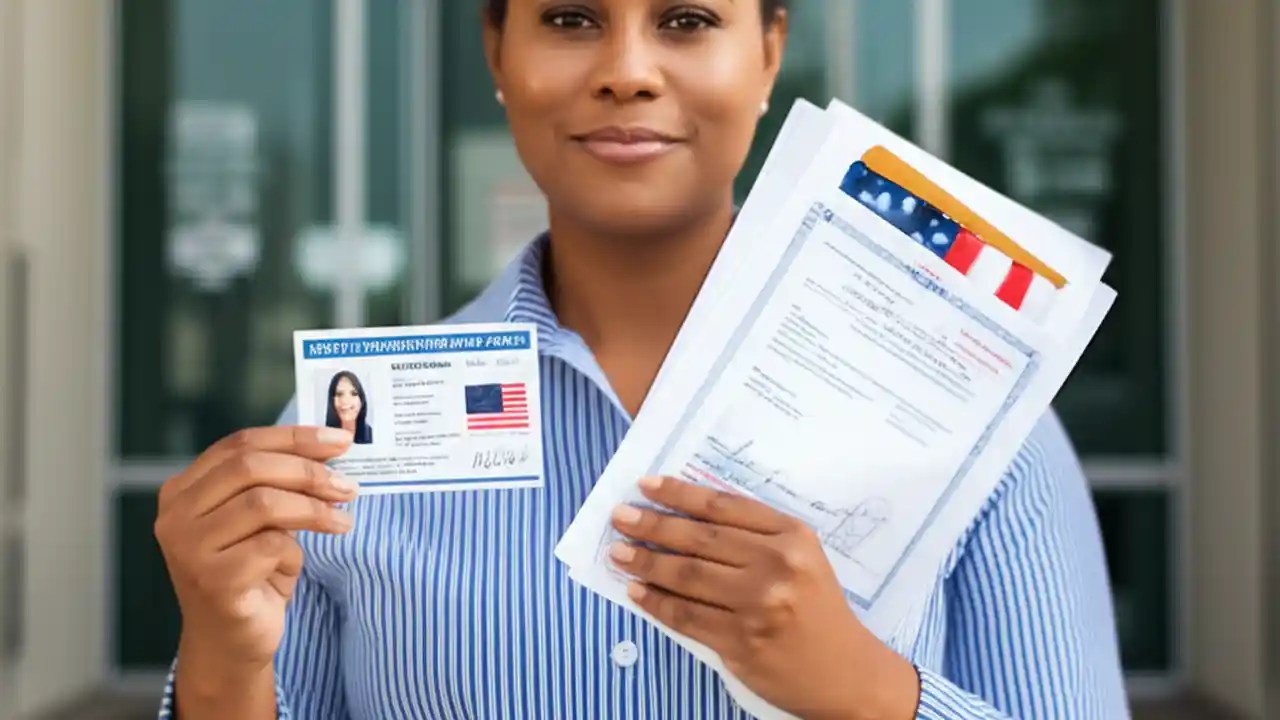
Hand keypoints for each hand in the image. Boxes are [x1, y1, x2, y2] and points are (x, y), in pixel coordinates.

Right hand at [154, 426, 356, 689]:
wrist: (232, 642)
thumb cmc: (252, 573)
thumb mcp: (263, 519)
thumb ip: (279, 483)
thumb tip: (332, 449)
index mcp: (184, 489)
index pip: (240, 444)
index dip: (293, 437)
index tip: (340, 440)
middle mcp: (176, 514)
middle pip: (250, 467)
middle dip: (308, 471)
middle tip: (347, 485)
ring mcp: (188, 548)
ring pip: (262, 503)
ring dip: (312, 508)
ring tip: (342, 521)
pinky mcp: (211, 580)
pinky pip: (269, 545)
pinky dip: (294, 551)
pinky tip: (296, 565)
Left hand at [609, 476, 919, 719]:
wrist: (846, 671)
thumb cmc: (817, 608)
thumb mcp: (801, 558)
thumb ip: (755, 536)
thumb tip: (685, 517)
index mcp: (793, 537)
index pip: (725, 506)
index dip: (681, 493)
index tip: (647, 485)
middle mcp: (777, 566)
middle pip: (700, 538)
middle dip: (653, 525)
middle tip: (620, 516)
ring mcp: (758, 605)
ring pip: (687, 576)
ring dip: (645, 562)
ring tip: (618, 552)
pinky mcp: (741, 642)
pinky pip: (685, 616)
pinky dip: (655, 602)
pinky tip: (637, 591)